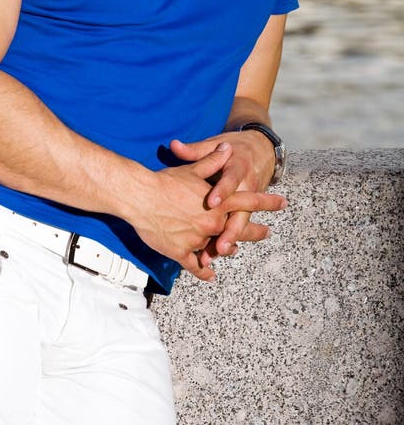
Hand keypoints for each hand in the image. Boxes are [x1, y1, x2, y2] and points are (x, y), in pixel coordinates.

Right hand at [129, 142, 286, 281]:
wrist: (140, 197)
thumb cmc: (165, 181)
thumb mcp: (192, 170)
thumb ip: (213, 161)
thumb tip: (227, 149)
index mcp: (218, 202)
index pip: (249, 201)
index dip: (267, 202)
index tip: (283, 203)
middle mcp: (212, 223)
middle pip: (239, 230)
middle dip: (254, 231)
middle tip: (266, 232)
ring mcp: (198, 240)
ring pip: (217, 248)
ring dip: (225, 248)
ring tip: (231, 249)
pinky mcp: (181, 252)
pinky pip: (196, 266)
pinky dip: (204, 271)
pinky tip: (210, 274)